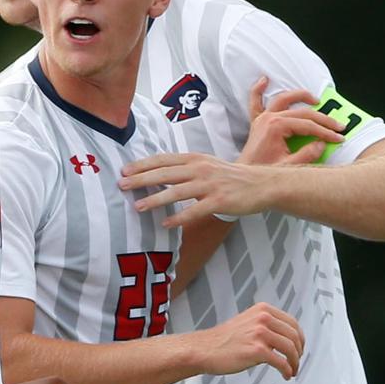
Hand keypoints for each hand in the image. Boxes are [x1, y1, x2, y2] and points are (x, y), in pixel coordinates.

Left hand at [122, 80, 342, 228]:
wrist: (262, 184)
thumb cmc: (232, 178)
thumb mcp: (208, 166)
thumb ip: (186, 169)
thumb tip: (161, 175)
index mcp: (196, 158)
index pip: (164, 160)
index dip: (143, 164)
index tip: (124, 169)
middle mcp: (201, 169)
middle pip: (166, 173)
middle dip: (142, 179)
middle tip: (121, 184)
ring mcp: (211, 185)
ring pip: (177, 192)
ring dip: (156, 199)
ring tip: (138, 206)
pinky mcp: (220, 201)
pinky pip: (195, 211)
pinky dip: (180, 218)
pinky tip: (166, 224)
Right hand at [191, 303, 303, 379]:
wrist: (204, 349)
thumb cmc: (225, 340)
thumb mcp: (248, 323)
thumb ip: (267, 326)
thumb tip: (287, 340)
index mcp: (263, 310)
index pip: (292, 323)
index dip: (299, 338)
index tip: (299, 349)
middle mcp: (263, 318)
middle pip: (294, 336)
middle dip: (299, 352)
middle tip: (296, 362)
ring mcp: (260, 334)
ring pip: (291, 349)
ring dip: (295, 363)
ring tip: (292, 371)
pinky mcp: (257, 351)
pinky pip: (281, 362)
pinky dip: (287, 370)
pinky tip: (286, 375)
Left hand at [237, 77, 344, 163]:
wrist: (244, 179)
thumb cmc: (263, 173)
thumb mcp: (289, 167)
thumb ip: (307, 155)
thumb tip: (321, 144)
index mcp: (277, 127)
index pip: (308, 125)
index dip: (326, 132)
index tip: (338, 137)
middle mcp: (269, 118)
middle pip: (301, 112)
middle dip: (322, 119)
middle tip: (337, 125)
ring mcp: (262, 119)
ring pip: (283, 99)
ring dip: (299, 96)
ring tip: (315, 99)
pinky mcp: (257, 123)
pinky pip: (255, 101)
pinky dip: (258, 90)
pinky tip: (264, 80)